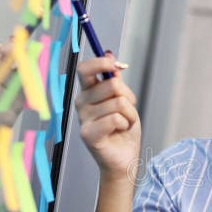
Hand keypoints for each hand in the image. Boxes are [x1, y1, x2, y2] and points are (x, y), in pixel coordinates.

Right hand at [74, 53, 139, 179]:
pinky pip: (115, 118)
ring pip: (118, 103)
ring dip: (130, 114)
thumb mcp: (123, 100)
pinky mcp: (87, 134)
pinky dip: (125, 124)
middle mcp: (81, 103)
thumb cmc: (123, 129)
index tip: (115, 64)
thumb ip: (115, 80)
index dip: (100, 62)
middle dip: (128, 97)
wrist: (124, 158)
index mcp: (88, 92)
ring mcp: (83, 119)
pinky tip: (120, 132)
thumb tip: (109, 54)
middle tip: (127, 111)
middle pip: (111, 84)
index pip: (85, 68)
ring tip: (124, 124)